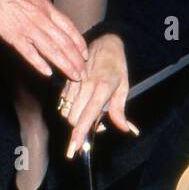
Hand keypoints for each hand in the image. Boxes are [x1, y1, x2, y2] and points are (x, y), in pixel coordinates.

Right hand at [0, 0, 87, 78]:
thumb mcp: (35, 0)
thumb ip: (48, 14)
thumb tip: (60, 28)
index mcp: (47, 9)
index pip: (70, 29)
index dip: (80, 44)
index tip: (85, 56)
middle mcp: (41, 19)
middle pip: (65, 43)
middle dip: (77, 60)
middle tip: (84, 74)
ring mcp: (28, 29)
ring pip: (52, 50)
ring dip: (65, 65)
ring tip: (74, 77)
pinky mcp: (13, 37)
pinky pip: (29, 53)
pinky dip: (39, 63)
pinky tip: (48, 73)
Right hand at [59, 34, 135, 158]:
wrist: (105, 42)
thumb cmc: (117, 66)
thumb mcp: (124, 87)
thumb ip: (120, 110)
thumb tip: (125, 129)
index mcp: (101, 88)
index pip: (87, 116)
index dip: (80, 133)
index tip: (76, 147)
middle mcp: (84, 86)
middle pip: (73, 118)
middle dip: (81, 129)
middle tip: (97, 125)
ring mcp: (74, 84)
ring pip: (67, 112)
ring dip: (76, 119)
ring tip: (91, 113)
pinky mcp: (67, 82)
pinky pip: (63, 103)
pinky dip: (71, 110)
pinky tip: (83, 104)